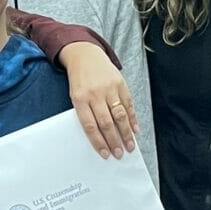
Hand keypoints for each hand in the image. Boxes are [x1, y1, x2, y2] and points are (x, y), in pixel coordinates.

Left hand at [56, 43, 137, 158]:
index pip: (90, 125)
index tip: (105, 154)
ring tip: (130, 145)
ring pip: (120, 115)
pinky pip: (128, 103)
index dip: (98, 142)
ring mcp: (109, 88)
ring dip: (126, 133)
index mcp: (80, 98)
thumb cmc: (79, 80)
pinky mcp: (120, 83)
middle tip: (120, 154)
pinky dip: (133, 118)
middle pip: (106, 122)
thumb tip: (99, 136)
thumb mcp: (75, 95)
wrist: (85, 55)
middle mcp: (95, 94)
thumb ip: (86, 112)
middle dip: (114, 141)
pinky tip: (135, 129)